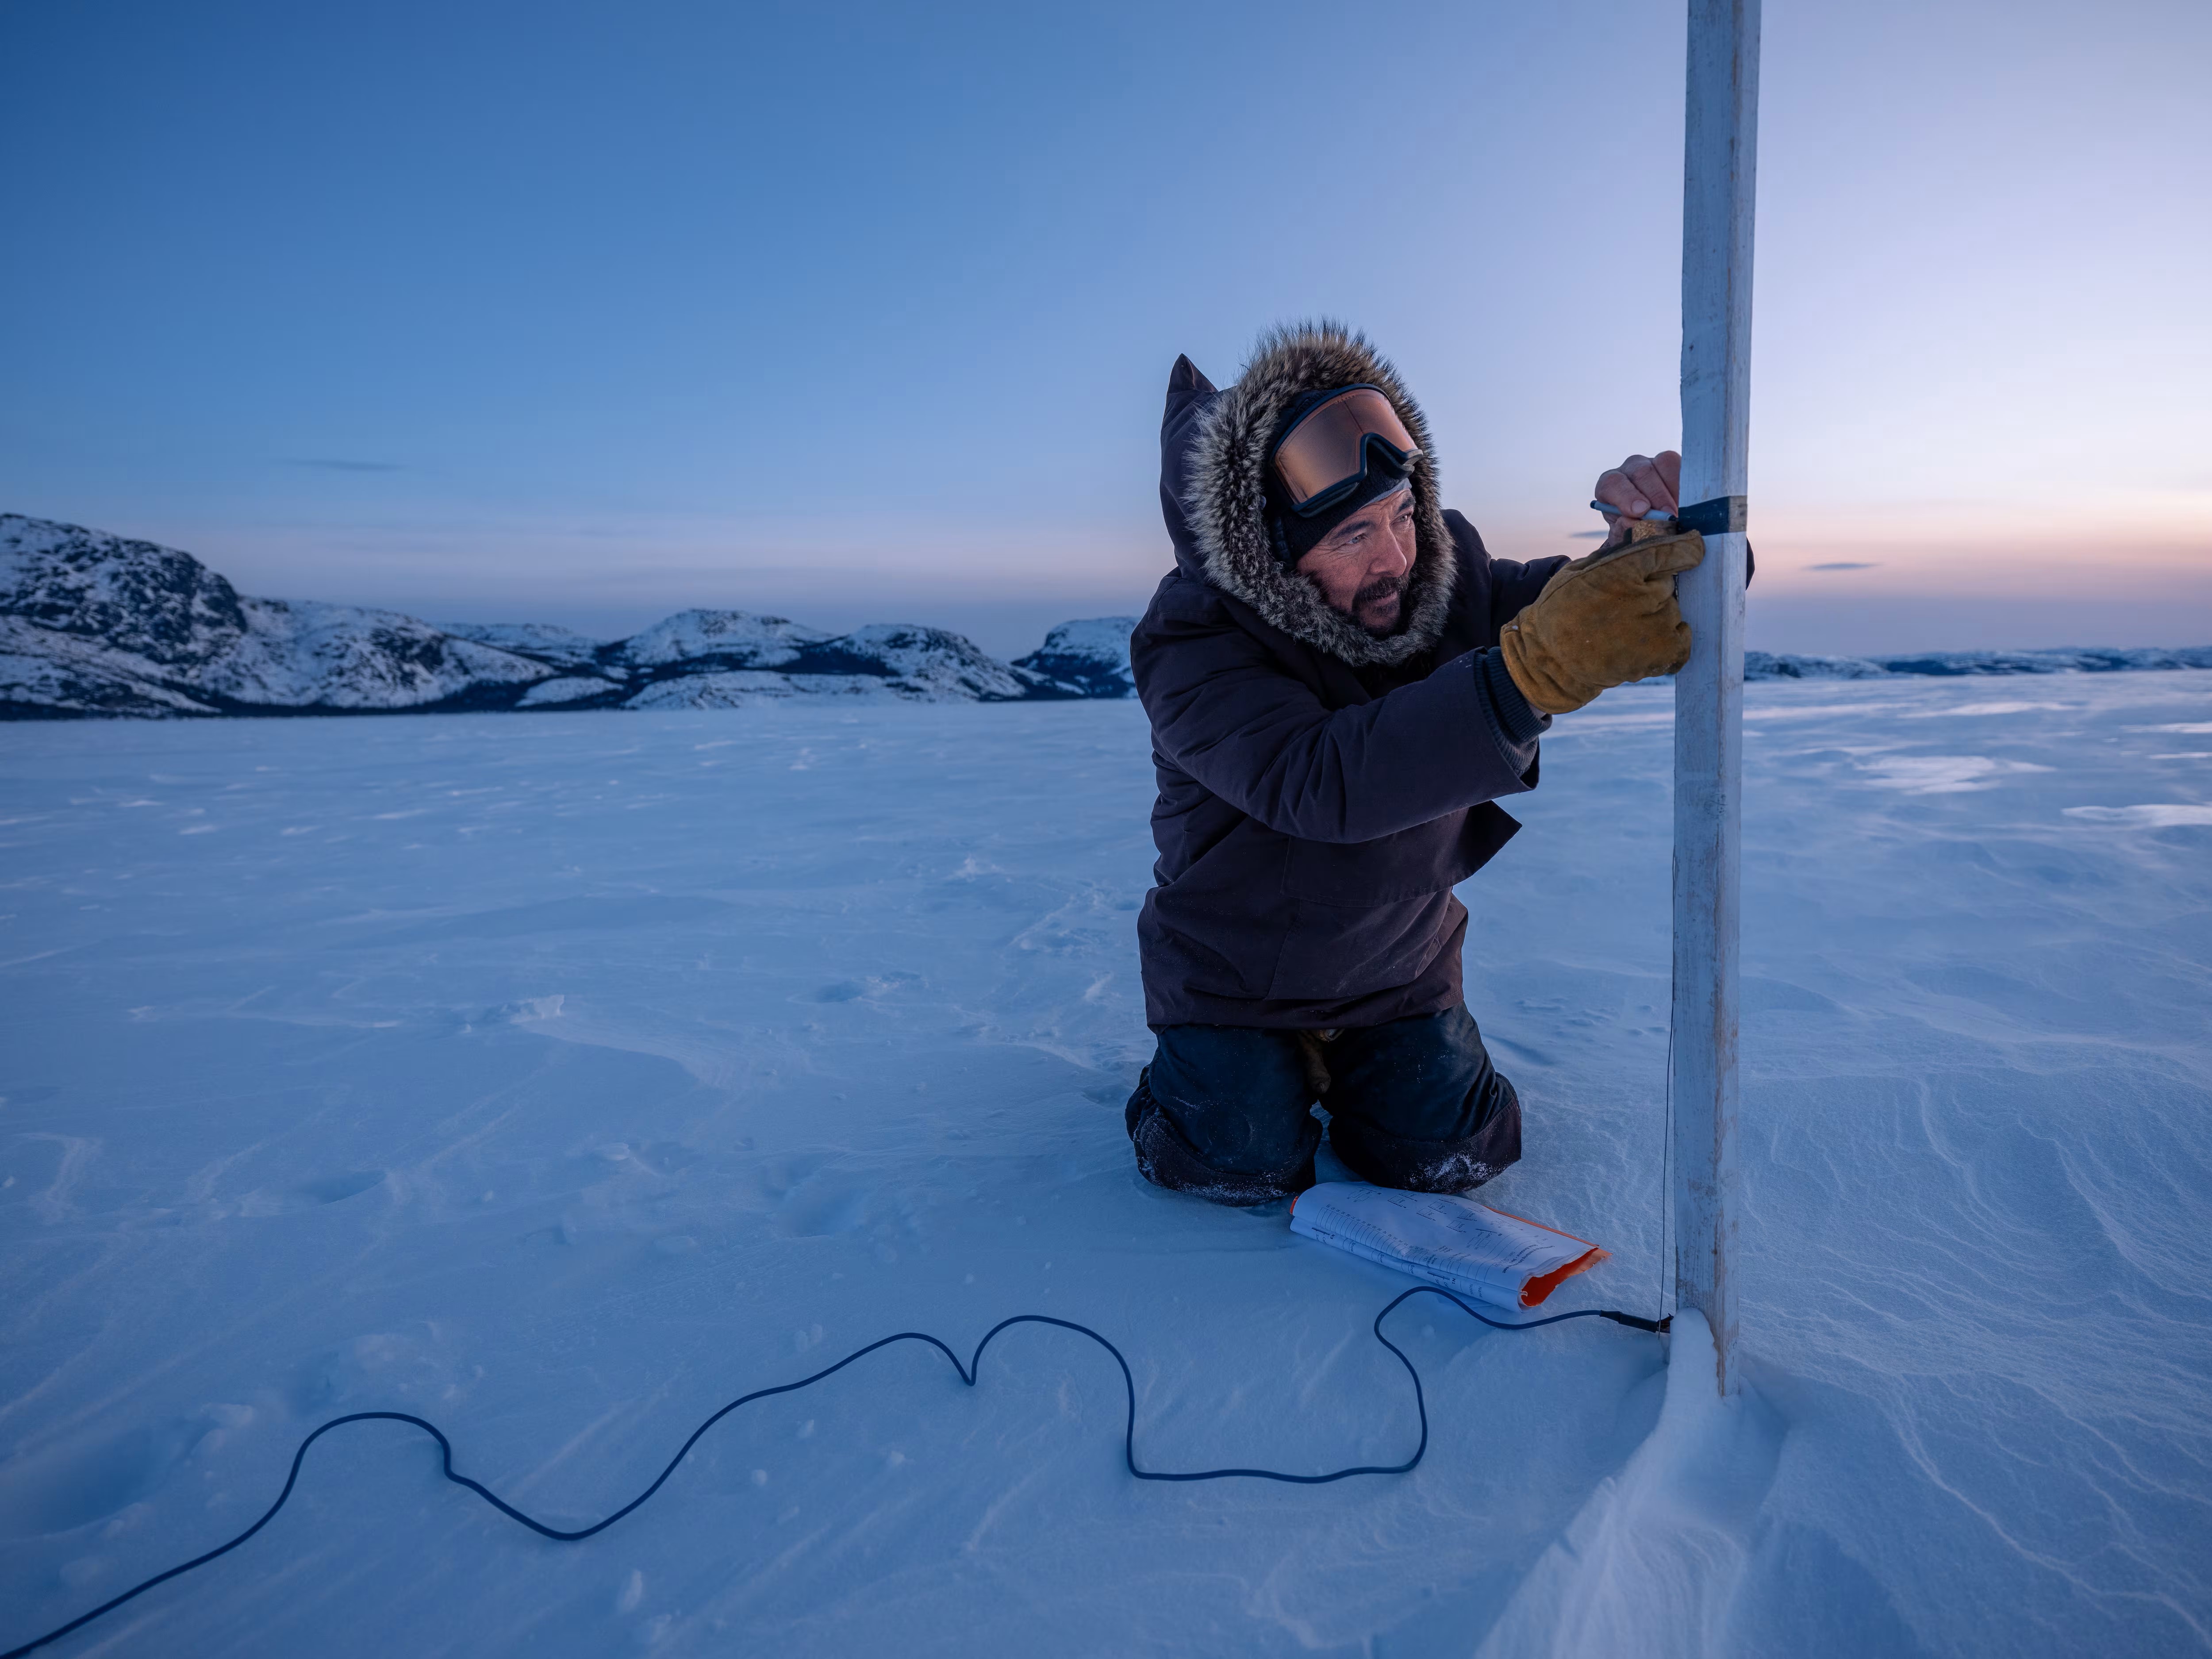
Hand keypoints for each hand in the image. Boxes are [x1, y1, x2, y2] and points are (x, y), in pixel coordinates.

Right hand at [1499, 532, 1705, 714]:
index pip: (1674, 550)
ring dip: (1656, 616)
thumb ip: (1614, 551)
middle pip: (1669, 583)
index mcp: (1623, 567)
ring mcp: (1657, 624)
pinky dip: (1672, 638)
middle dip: (1652, 589)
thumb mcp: (1581, 569)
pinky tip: (1652, 639)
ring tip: (1626, 628)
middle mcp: (1645, 593)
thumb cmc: (1562, 610)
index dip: (1686, 547)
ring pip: (1674, 610)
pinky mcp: (1662, 651)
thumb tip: (1636, 527)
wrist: (1551, 659)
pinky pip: (1683, 639)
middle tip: (1625, 604)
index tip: (1691, 546)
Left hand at [1594, 451, 1680, 546]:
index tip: (1640, 512)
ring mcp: (1653, 463)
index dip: (1626, 496)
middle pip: (1641, 472)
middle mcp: (1630, 469)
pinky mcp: (1673, 463)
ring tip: (1681, 512)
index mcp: (1610, 485)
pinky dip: (1687, 485)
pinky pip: (1682, 466)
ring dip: (1675, 490)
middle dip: (1657, 496)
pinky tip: (1689, 504)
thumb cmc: (1632, 530)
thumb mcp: (1624, 535)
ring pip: (1664, 463)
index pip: (1612, 483)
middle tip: (1668, 516)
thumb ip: (1624, 531)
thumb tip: (1633, 523)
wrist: (1649, 529)